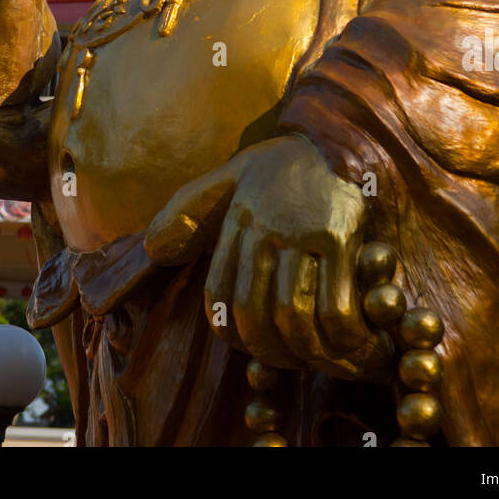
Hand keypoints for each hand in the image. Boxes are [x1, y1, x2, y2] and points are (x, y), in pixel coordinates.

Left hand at [143, 135, 392, 378]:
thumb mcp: (229, 176)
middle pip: (253, 311)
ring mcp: (305, 233)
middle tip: (283, 360)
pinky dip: (338, 334)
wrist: (338, 137)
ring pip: (291, 314)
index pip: (219, 294)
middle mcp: (266, 227)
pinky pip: (335, 305)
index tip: (249, 344)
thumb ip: (189, 209)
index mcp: (237, 218)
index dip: (230, 331)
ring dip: (301, 349)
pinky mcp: (341, 237)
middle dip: (265, 349)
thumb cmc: (282, 166)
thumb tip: (153, 250)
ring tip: (312, 356)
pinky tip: (345, 338)